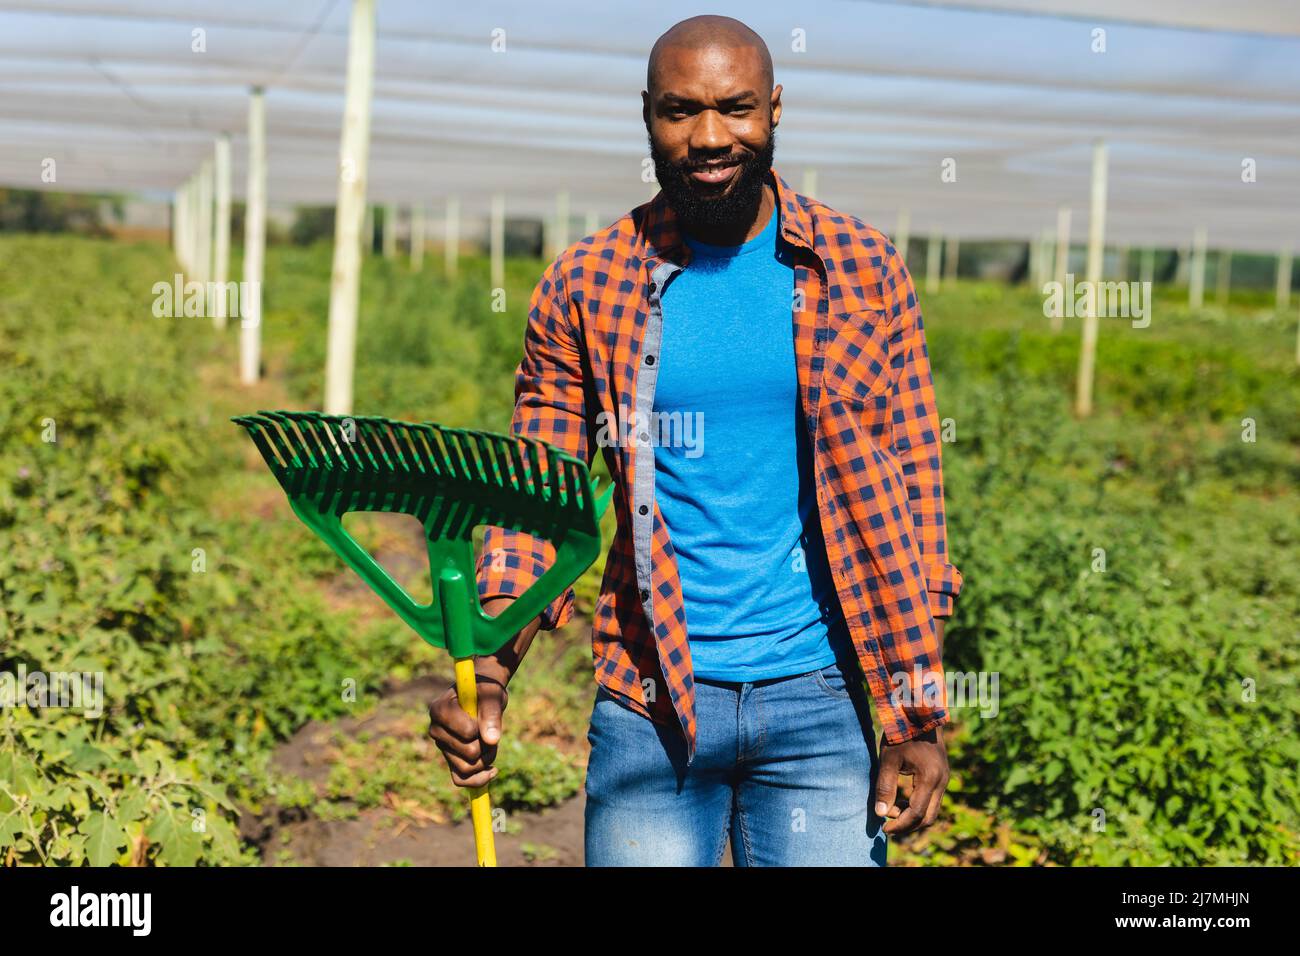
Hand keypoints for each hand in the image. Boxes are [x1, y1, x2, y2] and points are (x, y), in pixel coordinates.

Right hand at [426, 597, 529, 787]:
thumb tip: (491, 741)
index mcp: (439, 709)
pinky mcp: (450, 758)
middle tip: (494, 732)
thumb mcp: (494, 693)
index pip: (457, 735)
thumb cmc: (489, 685)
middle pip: (462, 756)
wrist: (485, 688)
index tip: (488, 732)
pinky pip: (460, 781)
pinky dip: (477, 781)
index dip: (476, 737)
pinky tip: (490, 770)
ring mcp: (442, 745)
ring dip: (484, 764)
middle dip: (484, 750)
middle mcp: (435, 728)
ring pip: (463, 770)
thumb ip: (492, 713)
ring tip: (492, 744)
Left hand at [874, 726, 948, 835]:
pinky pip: (933, 800)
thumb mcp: (889, 759)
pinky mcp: (942, 776)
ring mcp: (944, 779)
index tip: (883, 828)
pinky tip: (901, 801)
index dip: (899, 825)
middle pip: (928, 817)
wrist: (918, 712)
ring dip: (912, 816)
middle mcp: (942, 781)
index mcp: (929, 778)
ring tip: (891, 811)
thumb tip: (880, 813)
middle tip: (887, 825)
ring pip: (932, 810)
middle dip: (907, 826)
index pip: (916, 813)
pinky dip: (918, 806)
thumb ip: (885, 787)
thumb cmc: (901, 733)